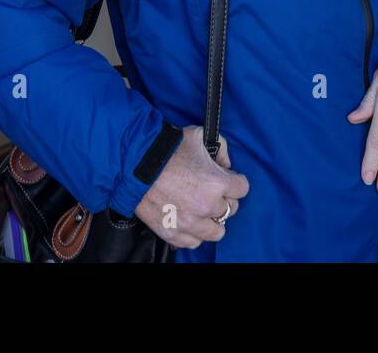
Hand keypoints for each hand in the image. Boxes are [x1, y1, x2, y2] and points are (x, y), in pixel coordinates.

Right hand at [134, 126, 249, 248]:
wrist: (135, 162)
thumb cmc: (167, 147)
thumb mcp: (199, 135)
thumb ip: (220, 148)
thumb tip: (226, 164)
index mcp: (217, 183)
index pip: (242, 188)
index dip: (234, 181)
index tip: (226, 178)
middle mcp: (207, 206)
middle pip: (231, 209)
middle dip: (223, 199)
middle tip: (211, 191)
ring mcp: (189, 222)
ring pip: (217, 232)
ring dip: (212, 220)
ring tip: (202, 210)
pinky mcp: (172, 232)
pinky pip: (193, 242)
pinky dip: (193, 233)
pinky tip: (188, 220)